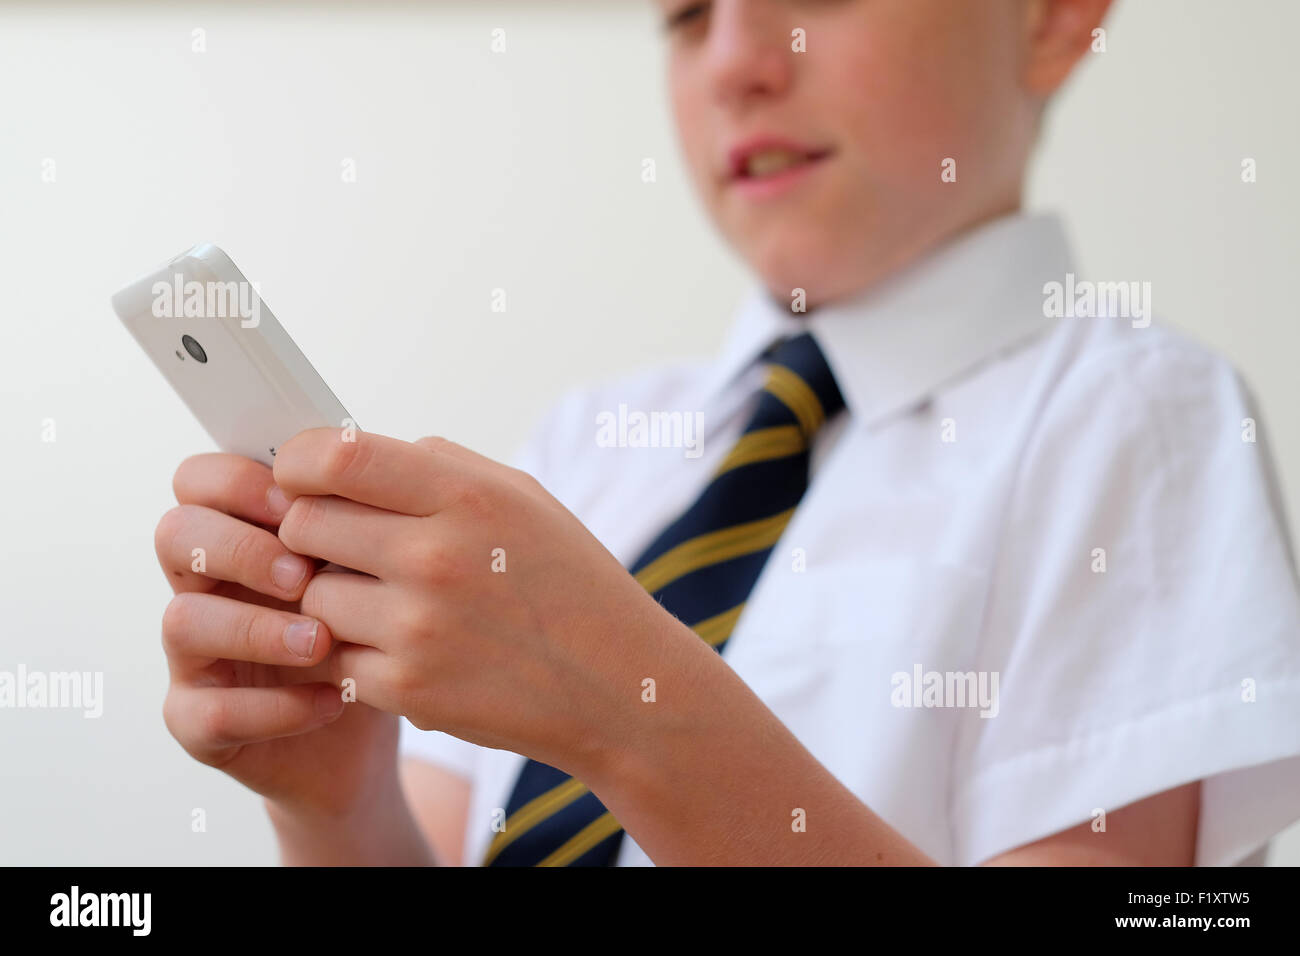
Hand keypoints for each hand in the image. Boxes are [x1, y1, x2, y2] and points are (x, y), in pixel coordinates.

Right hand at [155, 453, 399, 819]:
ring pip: (182, 621)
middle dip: (238, 548)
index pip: (200, 479)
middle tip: (303, 573)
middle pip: (175, 534)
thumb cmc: (383, 617)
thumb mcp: (380, 560)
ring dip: (254, 627)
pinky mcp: (201, 724)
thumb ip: (364, 515)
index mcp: (243, 530)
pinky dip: (272, 708)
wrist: (395, 709)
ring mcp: (196, 655)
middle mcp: (206, 585)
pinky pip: (208, 713)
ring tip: (322, 641)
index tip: (299, 502)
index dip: (236, 482)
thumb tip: (380, 464)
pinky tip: (332, 700)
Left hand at [271, 429, 705, 779]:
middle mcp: (436, 558)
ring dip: (334, 600)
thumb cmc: (567, 582)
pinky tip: (399, 648)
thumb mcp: (521, 497)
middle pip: (304, 526)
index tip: (305, 480)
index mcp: (466, 496)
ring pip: (311, 598)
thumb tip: (347, 459)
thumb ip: (436, 465)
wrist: (619, 685)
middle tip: (349, 550)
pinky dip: (353, 654)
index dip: (299, 465)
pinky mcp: (407, 690)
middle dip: (313, 535)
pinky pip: (332, 659)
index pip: (334, 457)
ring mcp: (418, 629)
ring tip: (386, 605)